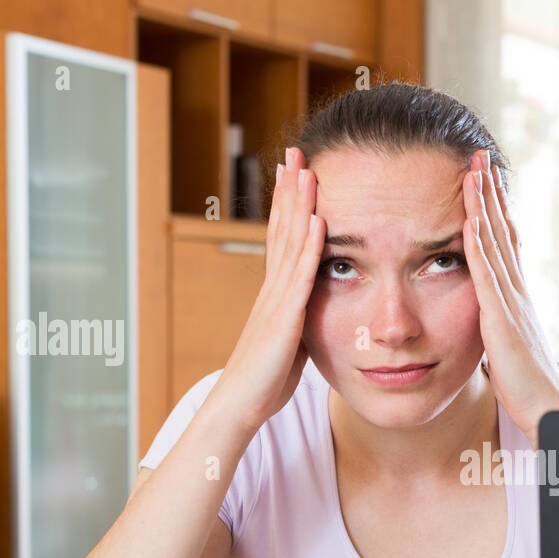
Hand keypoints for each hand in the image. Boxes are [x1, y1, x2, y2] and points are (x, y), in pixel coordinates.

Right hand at [211, 146, 325, 433]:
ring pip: (289, 244)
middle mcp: (271, 290)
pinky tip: (318, 222)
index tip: (295, 172)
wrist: (240, 407)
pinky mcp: (282, 320)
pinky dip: (310, 249)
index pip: (281, 239)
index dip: (288, 205)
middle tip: (295, 150)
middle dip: (289, 189)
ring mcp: (275, 302)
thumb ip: (302, 321)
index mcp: (274, 294)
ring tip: (306, 169)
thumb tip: (317, 312)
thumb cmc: (265, 383)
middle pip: (281, 229)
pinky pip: (299, 279)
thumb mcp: (291, 343)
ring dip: (299, 205)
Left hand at [463, 150, 558, 449]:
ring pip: (495, 245)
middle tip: (480, 157)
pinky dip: (479, 246)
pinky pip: (488, 277)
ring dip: (484, 206)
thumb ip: (499, 329)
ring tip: (473, 171)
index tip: (485, 182)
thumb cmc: (528, 389)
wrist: (548, 410)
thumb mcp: (507, 350)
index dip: (497, 211)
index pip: (506, 245)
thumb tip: (489, 323)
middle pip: (503, 233)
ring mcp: (511, 304)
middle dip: (491, 194)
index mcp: (517, 299)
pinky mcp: (501, 321)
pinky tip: (471, 219)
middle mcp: (517, 293)